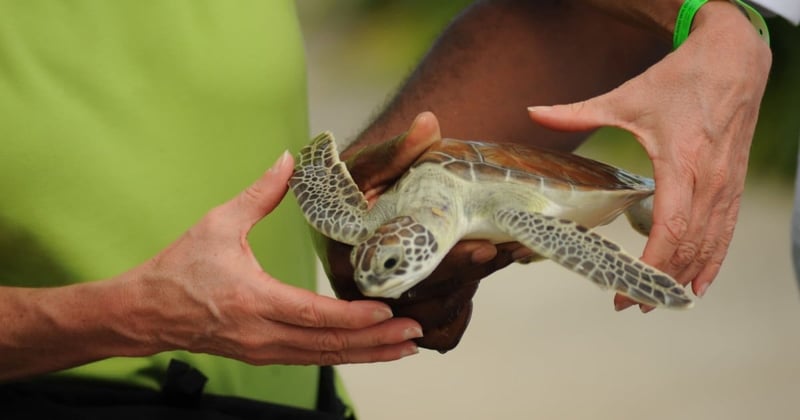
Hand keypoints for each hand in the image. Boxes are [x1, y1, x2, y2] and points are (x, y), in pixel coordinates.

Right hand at [128, 151, 421, 364]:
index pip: (314, 315)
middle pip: (328, 345)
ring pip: (323, 358)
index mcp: (253, 299)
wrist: (144, 313)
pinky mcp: (262, 354)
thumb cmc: (178, 269)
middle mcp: (261, 333)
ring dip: (366, 353)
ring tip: (403, 348)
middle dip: (376, 341)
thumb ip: (259, 194)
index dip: (354, 317)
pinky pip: (310, 359)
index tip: (388, 312)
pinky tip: (366, 350)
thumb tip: (288, 161)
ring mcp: (262, 350)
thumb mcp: (218, 224)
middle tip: (414, 334)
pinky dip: (343, 355)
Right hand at [317, 112, 525, 350]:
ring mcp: (377, 309)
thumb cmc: (367, 181)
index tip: (484, 246)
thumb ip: (399, 149)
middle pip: (419, 300)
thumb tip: (428, 124)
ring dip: (469, 289)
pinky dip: (460, 312)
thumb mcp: (376, 162)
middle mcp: (357, 287)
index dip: (445, 262)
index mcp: (345, 251)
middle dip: (468, 274)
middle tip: (509, 248)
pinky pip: (438, 333)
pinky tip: (477, 280)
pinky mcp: (400, 319)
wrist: (369, 200)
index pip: (399, 269)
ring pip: (430, 320)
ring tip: (507, 254)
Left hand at [528, 3, 770, 309]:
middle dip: (658, 281)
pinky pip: (726, 232)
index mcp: (681, 163)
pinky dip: (712, 261)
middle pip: (688, 246)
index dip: (648, 264)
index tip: (622, 288)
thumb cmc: (680, 79)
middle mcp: (709, 181)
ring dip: (683, 277)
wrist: (735, 60)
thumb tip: (532, 113)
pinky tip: (698, 284)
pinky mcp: (734, 186)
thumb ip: (577, 112)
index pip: (670, 228)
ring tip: (655, 301)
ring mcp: (726, 186)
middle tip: (628, 304)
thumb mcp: (626, 97)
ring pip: (709, 245)